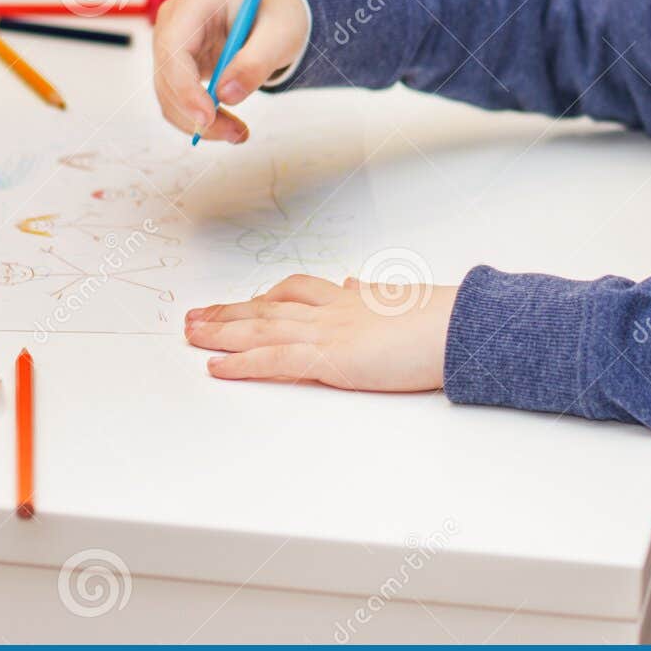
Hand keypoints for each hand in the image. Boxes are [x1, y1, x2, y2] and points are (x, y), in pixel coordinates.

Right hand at [152, 0, 309, 142]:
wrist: (272, 18)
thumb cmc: (276, 17)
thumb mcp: (280, 34)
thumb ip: (256, 61)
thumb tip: (226, 95)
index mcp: (194, 5)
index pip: (174, 49)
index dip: (185, 87)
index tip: (208, 117)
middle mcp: (173, 25)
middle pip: (167, 77)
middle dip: (196, 113)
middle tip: (236, 134)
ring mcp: (171, 48)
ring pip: (169, 97)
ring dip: (199, 124)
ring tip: (238, 133)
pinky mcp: (177, 70)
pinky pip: (178, 103)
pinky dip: (200, 121)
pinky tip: (229, 128)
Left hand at [185, 273, 457, 390]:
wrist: (460, 328)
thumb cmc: (443, 319)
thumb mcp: (403, 301)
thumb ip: (373, 296)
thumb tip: (353, 284)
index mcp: (352, 298)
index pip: (297, 291)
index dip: (264, 296)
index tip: (242, 300)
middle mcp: (333, 310)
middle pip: (267, 307)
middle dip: (228, 312)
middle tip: (193, 316)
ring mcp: (329, 332)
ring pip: (262, 328)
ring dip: (221, 331)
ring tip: (190, 334)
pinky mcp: (331, 358)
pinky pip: (274, 360)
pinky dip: (242, 363)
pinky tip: (216, 367)